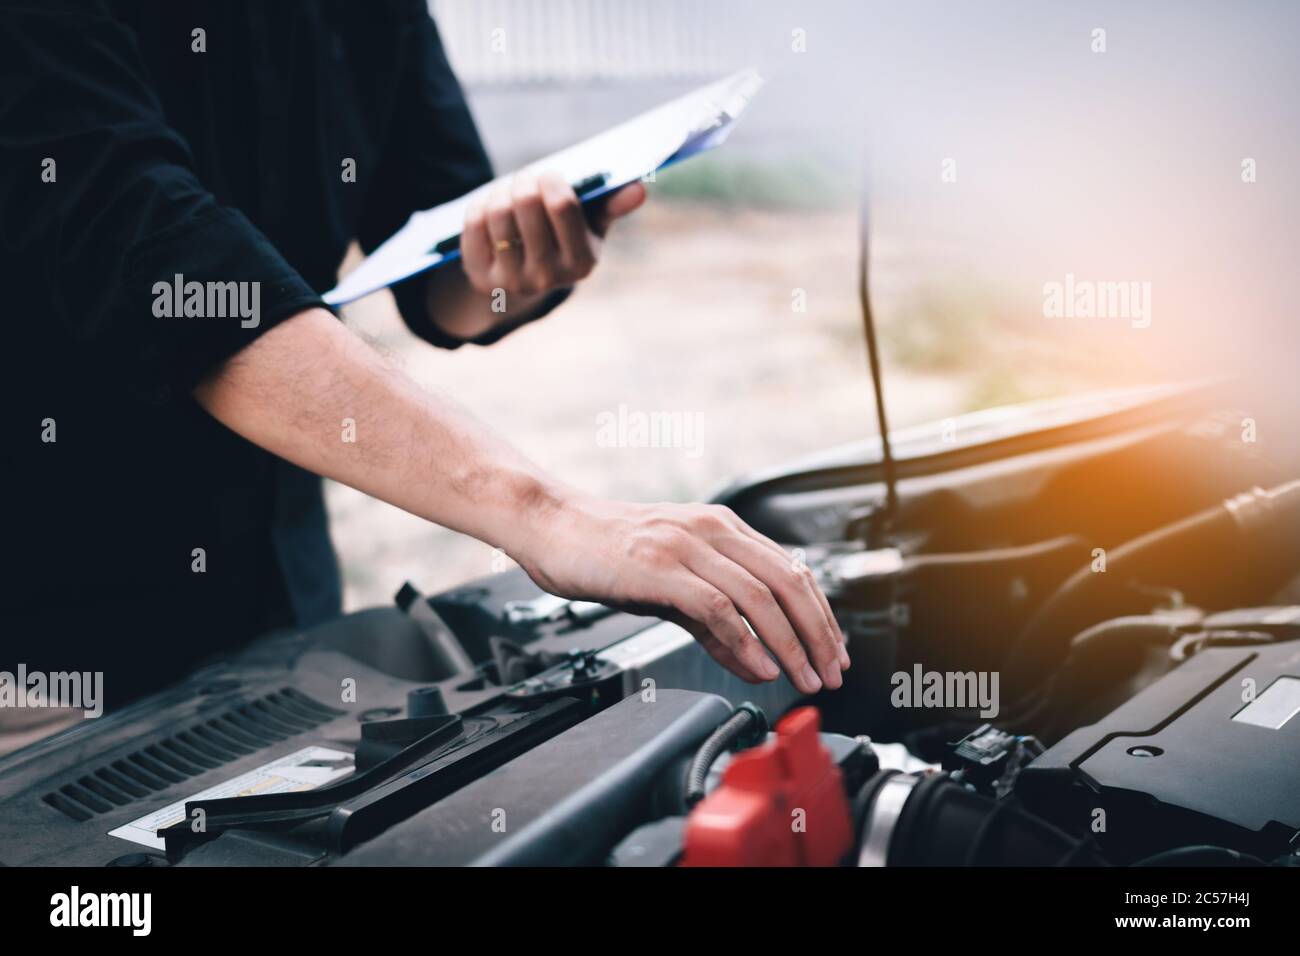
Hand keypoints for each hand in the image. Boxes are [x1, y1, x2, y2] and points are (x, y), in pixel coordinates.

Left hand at [460, 170, 645, 299]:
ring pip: (498, 210)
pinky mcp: (481, 275)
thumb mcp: (591, 227)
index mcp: (582, 262)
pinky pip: (474, 222)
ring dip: (502, 190)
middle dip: (525, 180)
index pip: (563, 206)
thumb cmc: (565, 240)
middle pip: (526, 203)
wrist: (525, 280)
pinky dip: (481, 204)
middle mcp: (547, 277)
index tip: (550, 174)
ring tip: (509, 190)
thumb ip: (613, 205)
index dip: (552, 180)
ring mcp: (512, 279)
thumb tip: (640, 188)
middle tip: (527, 176)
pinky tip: (491, 206)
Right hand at [512, 494, 849, 693]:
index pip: (793, 570)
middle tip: (830, 674)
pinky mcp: (660, 566)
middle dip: (818, 633)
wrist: (550, 526)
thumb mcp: (671, 590)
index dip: (821, 615)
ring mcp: (686, 545)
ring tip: (802, 678)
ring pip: (760, 595)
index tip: (834, 652)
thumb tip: (760, 663)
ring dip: (790, 643)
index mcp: (722, 527)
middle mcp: (711, 529)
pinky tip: (759, 666)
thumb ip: (717, 626)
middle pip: (788, 582)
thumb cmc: (606, 553)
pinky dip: (745, 640)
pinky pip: (717, 606)